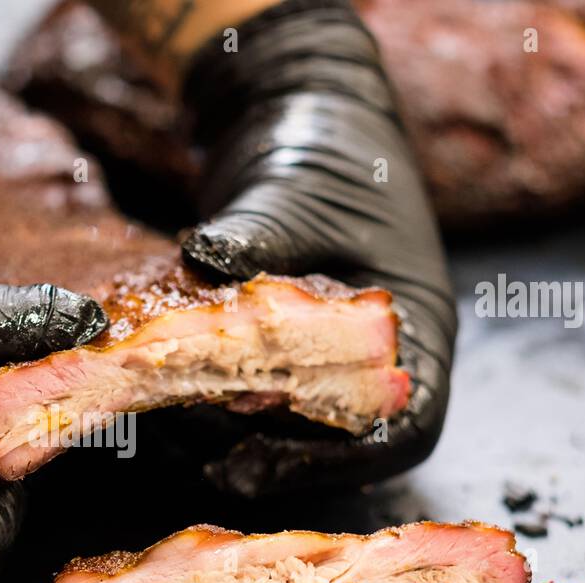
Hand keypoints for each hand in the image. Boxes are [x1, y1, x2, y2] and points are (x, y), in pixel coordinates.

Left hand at [178, 0, 455, 496]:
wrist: (305, 118)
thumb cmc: (329, 152)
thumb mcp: (300, 191)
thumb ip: (262, 233)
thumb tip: (205, 254)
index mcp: (420, 332)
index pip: (399, 431)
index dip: (333, 460)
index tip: (258, 456)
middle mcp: (383, 363)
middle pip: (338, 447)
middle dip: (266, 453)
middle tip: (199, 449)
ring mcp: (335, 364)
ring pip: (292, 436)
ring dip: (231, 438)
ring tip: (173, 428)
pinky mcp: (286, 360)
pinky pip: (256, 405)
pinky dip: (211, 408)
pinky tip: (164, 397)